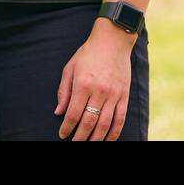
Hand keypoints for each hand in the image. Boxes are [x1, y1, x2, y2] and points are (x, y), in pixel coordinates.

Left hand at [55, 18, 135, 140]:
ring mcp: (113, 94)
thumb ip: (63, 91)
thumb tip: (59, 112)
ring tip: (89, 144)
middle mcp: (99, 91)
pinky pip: (120, 118)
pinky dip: (114, 132)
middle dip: (80, 138)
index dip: (67, 128)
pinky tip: (108, 139)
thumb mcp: (70, 68)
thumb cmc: (88, 53)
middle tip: (75, 144)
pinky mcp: (124, 94)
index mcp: (83, 84)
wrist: (113, 40)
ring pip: (105, 124)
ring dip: (96, 139)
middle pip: (89, 122)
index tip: (62, 135)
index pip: (73, 114)